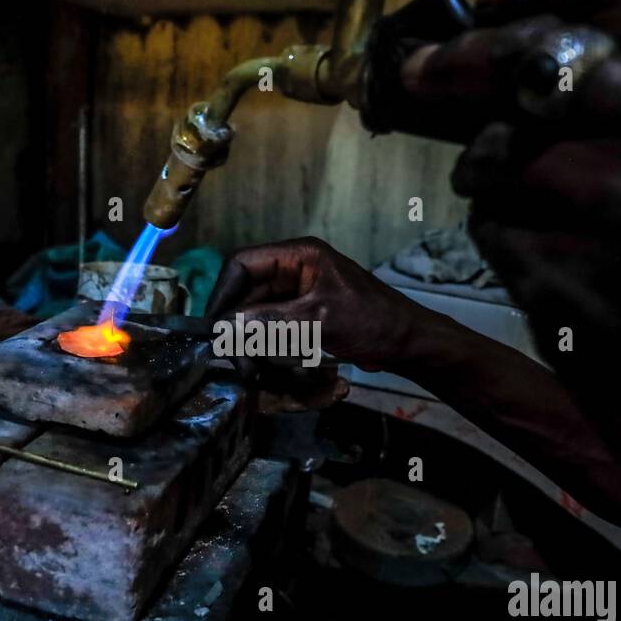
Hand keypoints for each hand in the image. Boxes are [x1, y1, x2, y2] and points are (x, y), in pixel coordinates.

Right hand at [206, 237, 439, 371]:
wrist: (407, 342)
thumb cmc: (371, 322)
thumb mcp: (318, 320)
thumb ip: (270, 321)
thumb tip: (225, 327)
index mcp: (299, 255)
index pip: (242, 263)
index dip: (223, 292)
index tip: (213, 325)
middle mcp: (293, 268)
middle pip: (245, 290)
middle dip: (235, 322)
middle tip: (229, 355)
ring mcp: (297, 292)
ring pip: (255, 311)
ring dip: (247, 337)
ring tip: (246, 365)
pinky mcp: (302, 314)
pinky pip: (270, 325)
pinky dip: (262, 344)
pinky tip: (259, 364)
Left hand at [405, 0, 620, 620]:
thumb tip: (543, 54)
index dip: (534, 0)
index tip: (486, 10)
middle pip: (538, 69)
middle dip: (463, 72)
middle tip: (421, 76)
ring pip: (508, 164)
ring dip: (505, 193)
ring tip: (573, 245)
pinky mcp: (589, 294)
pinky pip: (504, 243)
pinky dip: (516, 259)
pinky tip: (582, 298)